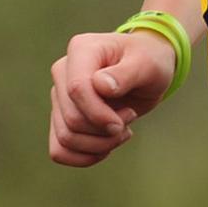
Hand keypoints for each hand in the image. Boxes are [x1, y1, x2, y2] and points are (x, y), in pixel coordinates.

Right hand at [49, 29, 174, 166]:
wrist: (147, 70)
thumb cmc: (149, 61)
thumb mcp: (148, 64)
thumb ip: (126, 73)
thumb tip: (100, 85)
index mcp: (81, 50)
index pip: (77, 89)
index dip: (101, 113)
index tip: (130, 115)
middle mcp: (62, 71)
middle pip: (72, 120)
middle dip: (106, 131)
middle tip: (130, 117)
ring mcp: (58, 95)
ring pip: (65, 139)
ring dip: (99, 145)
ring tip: (122, 131)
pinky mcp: (60, 116)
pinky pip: (59, 150)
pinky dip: (85, 156)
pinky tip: (107, 146)